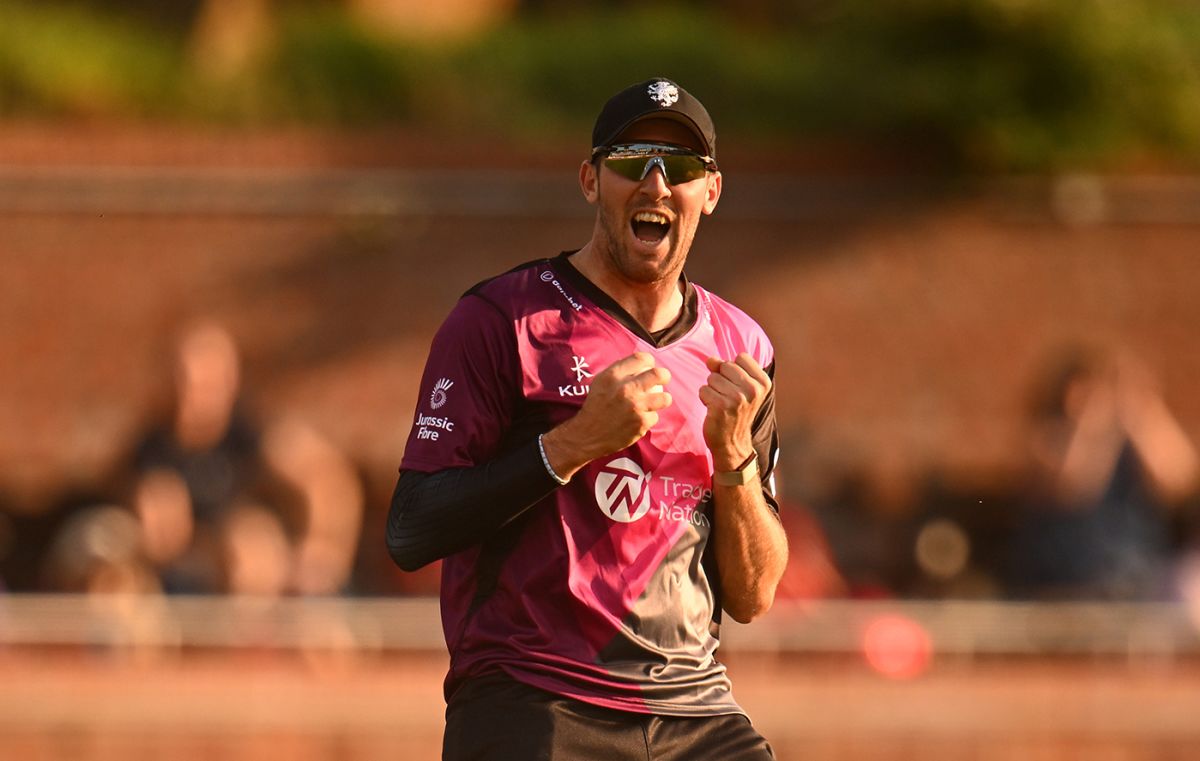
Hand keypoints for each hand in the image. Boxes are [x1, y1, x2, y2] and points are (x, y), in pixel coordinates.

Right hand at [542, 352, 671, 478]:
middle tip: (663, 380)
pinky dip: (648, 419)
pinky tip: (639, 419)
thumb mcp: (600, 382)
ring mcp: (635, 406)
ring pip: (665, 398)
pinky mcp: (641, 423)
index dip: (649, 361)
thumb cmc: (596, 406)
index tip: (649, 367)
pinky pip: (654, 417)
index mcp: (614, 375)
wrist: (587, 435)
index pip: (641, 358)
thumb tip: (641, 363)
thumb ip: (620, 372)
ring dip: (663, 399)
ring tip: (657, 401)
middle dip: (664, 376)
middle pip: (659, 374)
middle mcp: (626, 389)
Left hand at [700, 353, 770, 469]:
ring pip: (712, 378)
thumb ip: (727, 368)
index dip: (733, 369)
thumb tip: (711, 360)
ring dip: (712, 390)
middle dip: (721, 379)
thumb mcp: (740, 387)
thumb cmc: (736, 411)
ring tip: (721, 404)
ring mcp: (737, 398)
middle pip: (725, 365)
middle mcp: (753, 390)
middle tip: (728, 397)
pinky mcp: (721, 406)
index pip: (741, 357)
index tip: (737, 386)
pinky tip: (714, 410)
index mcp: (763, 382)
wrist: (733, 442)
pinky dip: (705, 399)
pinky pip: (703, 390)